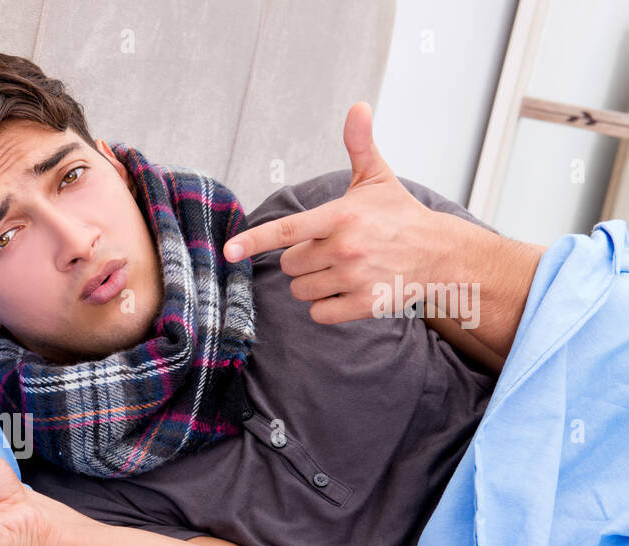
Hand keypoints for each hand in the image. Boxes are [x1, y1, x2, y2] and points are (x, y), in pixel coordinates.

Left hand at [223, 101, 442, 323]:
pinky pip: (319, 314)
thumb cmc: (400, 215)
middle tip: (332, 249)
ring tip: (342, 269)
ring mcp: (354, 279)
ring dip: (313, 283)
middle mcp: (345, 248)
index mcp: (341, 216)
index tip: (229, 251)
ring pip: (301, 290)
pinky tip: (347, 291)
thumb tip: (358, 106)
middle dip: (303, 259)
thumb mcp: (377, 177)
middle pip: (289, 265)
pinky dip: (326, 307)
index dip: (254, 240)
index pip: (287, 230)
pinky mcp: (364, 305)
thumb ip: (359, 145)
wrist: (441, 254)